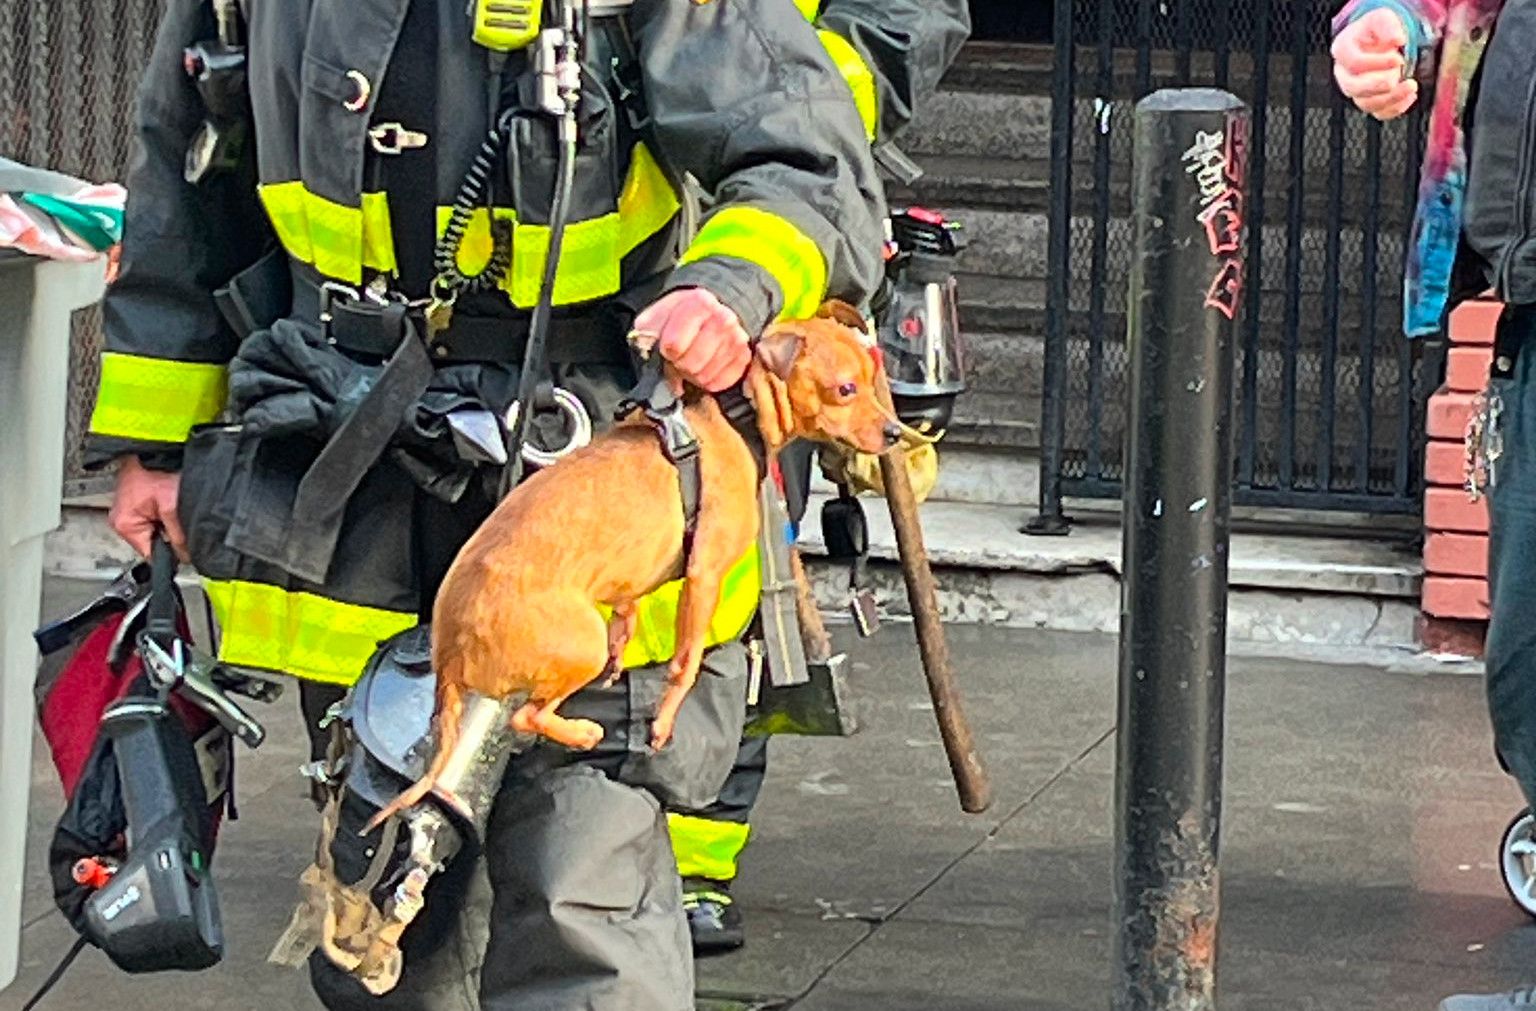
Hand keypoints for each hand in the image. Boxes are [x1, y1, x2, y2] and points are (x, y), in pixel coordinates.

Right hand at [108, 455, 187, 558]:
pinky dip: (166, 513)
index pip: (151, 555)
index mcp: (125, 525)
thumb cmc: (158, 469)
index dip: (171, 554)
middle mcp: (123, 520)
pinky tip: (171, 501)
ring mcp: (130, 511)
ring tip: (174, 505)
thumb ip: (179, 535)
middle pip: (154, 543)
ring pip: (157, 530)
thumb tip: (186, 556)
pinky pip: (156, 517)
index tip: (186, 548)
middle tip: (178, 517)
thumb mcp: (172, 506)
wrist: (152, 446)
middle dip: (171, 536)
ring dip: (169, 523)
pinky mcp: (138, 503)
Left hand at [631, 288, 750, 392]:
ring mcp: (737, 339)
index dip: (665, 351)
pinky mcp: (744, 357)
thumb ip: (648, 334)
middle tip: (678, 358)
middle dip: (679, 365)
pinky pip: (720, 383)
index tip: (666, 347)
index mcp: (700, 303)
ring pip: (705, 376)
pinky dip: (707, 381)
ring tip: (691, 361)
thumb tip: (651, 359)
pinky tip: (704, 367)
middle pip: (691, 364)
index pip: (674, 344)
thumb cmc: (679, 316)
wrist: (711, 312)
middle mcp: (724, 319)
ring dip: (693, 375)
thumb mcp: (658, 315)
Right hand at [1331, 8, 1417, 120]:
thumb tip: (1397, 40)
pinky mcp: (1368, 100)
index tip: (1397, 58)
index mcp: (1343, 50)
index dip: (1376, 64)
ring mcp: (1355, 90)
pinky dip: (1396, 108)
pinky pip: (1378, 113)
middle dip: (1378, 85)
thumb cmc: (1377, 30)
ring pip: (1365, 104)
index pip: (1354, 63)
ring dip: (1390, 98)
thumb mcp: (1382, 19)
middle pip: (1353, 88)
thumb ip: (1388, 26)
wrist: (1379, 41)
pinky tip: (1409, 96)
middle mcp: (1344, 73)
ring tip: (1411, 85)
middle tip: (1397, 76)